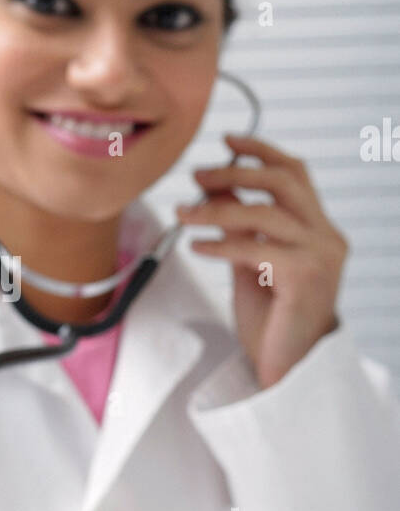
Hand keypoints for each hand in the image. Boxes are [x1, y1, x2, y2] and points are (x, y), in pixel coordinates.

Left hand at [174, 133, 348, 389]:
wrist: (287, 369)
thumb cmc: (270, 321)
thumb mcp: (251, 263)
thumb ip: (241, 226)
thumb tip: (214, 189)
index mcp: (318, 230)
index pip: (296, 174)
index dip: (262, 151)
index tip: (228, 142)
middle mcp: (326, 238)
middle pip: (284, 182)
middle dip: (236, 172)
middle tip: (196, 175)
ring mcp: (321, 257)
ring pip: (267, 213)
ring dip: (216, 207)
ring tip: (183, 212)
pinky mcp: (305, 278)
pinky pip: (255, 248)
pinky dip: (221, 243)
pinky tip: (197, 245)